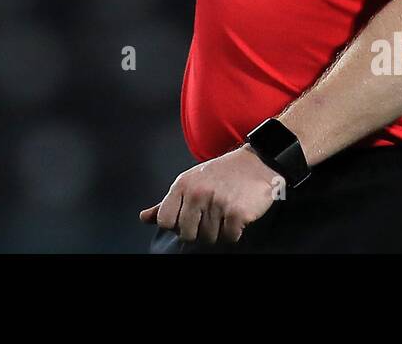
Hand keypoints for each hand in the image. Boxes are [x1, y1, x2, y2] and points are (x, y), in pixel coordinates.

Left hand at [139, 145, 282, 244]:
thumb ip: (166, 203)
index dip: (176, 225)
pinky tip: (237, 217)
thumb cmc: (221, 175)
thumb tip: (143, 218)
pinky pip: (229, 238)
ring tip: (225, 214)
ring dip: (219, 232)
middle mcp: (197, 193)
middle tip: (211, 217)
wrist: (257, 162)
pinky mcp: (237, 213)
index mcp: (182, 185)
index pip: (164, 221)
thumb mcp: (190, 182)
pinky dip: (234, 233)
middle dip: (199, 232)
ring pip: (209, 239)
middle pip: (186, 234)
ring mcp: (217, 203)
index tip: (190, 218)